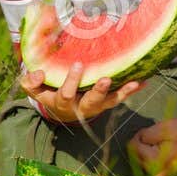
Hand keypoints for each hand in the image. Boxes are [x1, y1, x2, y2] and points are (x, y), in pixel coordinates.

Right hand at [21, 61, 143, 124]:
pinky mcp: (107, 102)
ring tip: (135, 83)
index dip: (71, 82)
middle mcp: (82, 107)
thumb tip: (39, 74)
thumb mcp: (36, 91)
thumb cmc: (49, 94)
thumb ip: (32, 83)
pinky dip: (132, 90)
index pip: (66, 94)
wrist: (63, 111)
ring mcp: (97, 106)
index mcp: (63, 103)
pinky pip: (121, 97)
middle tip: (105, 78)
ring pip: (110, 101)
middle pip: (91, 102)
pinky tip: (145, 81)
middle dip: (99, 91)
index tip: (77, 65)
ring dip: (122, 92)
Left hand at [128, 117, 176, 175]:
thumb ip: (147, 135)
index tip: (147, 130)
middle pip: (137, 157)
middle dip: (141, 144)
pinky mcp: (167, 174)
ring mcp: (163, 175)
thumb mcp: (164, 128)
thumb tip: (137, 140)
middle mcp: (158, 173)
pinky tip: (162, 148)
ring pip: (143, 161)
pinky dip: (153, 156)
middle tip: (153, 134)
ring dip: (146, 150)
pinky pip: (152, 165)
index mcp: (156, 161)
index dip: (138, 136)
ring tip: (159, 141)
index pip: (135, 148)